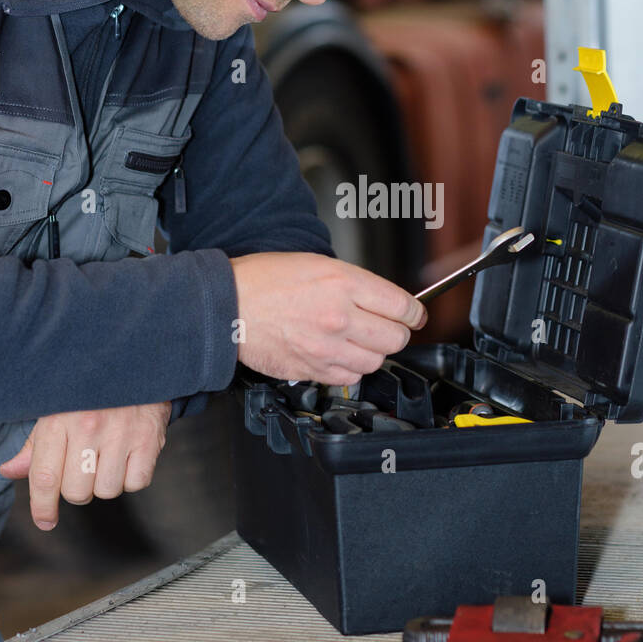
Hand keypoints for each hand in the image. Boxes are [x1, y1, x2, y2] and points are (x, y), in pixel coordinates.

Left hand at [0, 401, 172, 530]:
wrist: (136, 360)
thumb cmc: (91, 390)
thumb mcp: (55, 408)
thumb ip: (33, 444)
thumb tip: (10, 471)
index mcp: (59, 420)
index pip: (43, 477)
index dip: (42, 507)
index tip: (45, 520)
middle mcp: (89, 427)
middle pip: (76, 492)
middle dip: (77, 489)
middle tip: (82, 469)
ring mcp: (121, 433)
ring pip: (107, 490)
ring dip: (105, 482)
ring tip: (106, 457)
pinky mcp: (149, 439)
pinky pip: (136, 482)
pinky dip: (131, 477)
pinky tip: (127, 456)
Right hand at [229, 252, 426, 384]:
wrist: (227, 306)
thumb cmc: (264, 280)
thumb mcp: (317, 264)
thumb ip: (355, 283)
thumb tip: (385, 301)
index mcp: (343, 284)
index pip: (402, 306)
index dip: (414, 312)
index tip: (415, 315)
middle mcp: (338, 317)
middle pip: (396, 338)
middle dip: (397, 332)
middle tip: (388, 327)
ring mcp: (326, 348)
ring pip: (375, 361)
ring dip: (374, 352)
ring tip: (360, 340)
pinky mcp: (312, 370)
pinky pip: (349, 377)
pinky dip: (351, 369)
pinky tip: (340, 354)